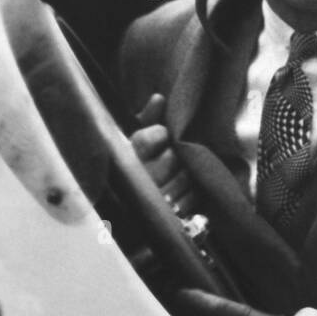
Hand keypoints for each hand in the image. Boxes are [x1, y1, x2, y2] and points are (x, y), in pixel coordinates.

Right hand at [131, 93, 198, 216]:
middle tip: (173, 156)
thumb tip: (159, 97)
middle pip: (170, 159)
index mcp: (124, 160)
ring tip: (178, 175)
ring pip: (184, 179)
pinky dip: (192, 194)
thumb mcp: (134, 143)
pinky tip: (183, 191)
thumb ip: (147, 120)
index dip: (159, 134)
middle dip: (175, 155)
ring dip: (186, 174)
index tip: (162, 135)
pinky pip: (191, 199)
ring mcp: (153, 202)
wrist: (129, 216)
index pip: (145, 140)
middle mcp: (137, 181)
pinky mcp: (168, 218)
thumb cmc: (135, 169)